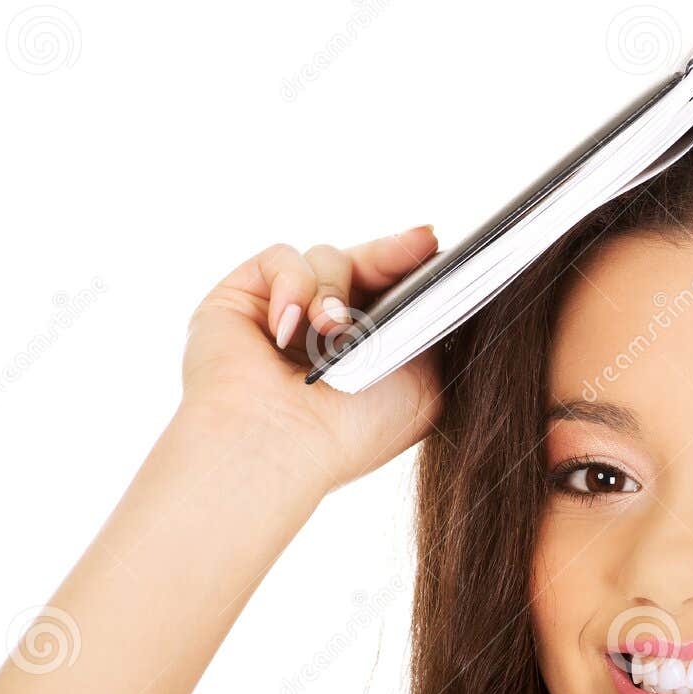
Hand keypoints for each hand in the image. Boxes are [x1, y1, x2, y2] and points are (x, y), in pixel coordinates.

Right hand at [180, 227, 442, 493]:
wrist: (276, 448)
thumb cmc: (351, 431)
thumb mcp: (421, 385)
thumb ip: (432, 334)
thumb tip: (449, 288)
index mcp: (368, 348)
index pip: (395, 290)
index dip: (416, 266)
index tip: (437, 245)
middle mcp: (326, 327)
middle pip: (365, 262)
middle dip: (391, 256)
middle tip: (419, 245)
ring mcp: (286, 310)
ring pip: (327, 257)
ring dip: (335, 290)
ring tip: (331, 331)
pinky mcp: (244, 296)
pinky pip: (281, 258)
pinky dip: (292, 286)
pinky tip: (287, 329)